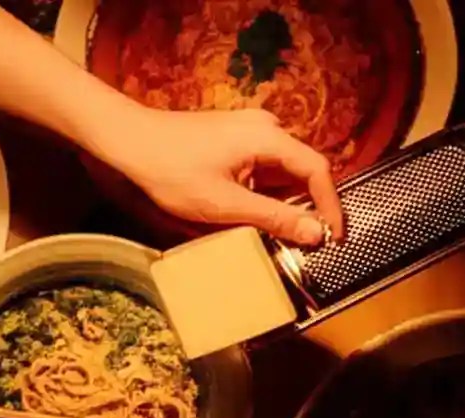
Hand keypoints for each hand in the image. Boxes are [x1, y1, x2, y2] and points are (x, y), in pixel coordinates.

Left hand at [94, 107, 344, 244]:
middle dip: (308, 208)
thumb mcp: (225, 204)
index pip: (318, 170)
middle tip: (309, 243)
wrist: (129, 141)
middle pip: (303, 170)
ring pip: (282, 172)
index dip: (331, 206)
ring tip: (281, 236)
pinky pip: (263, 168)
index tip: (335, 237)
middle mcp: (266, 127)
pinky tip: (254, 216)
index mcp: (269, 137)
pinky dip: (265, 193)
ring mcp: (249, 131)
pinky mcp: (235, 140)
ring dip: (284, 203)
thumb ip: (273, 218)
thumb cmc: (172, 170)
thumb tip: (315, 233)